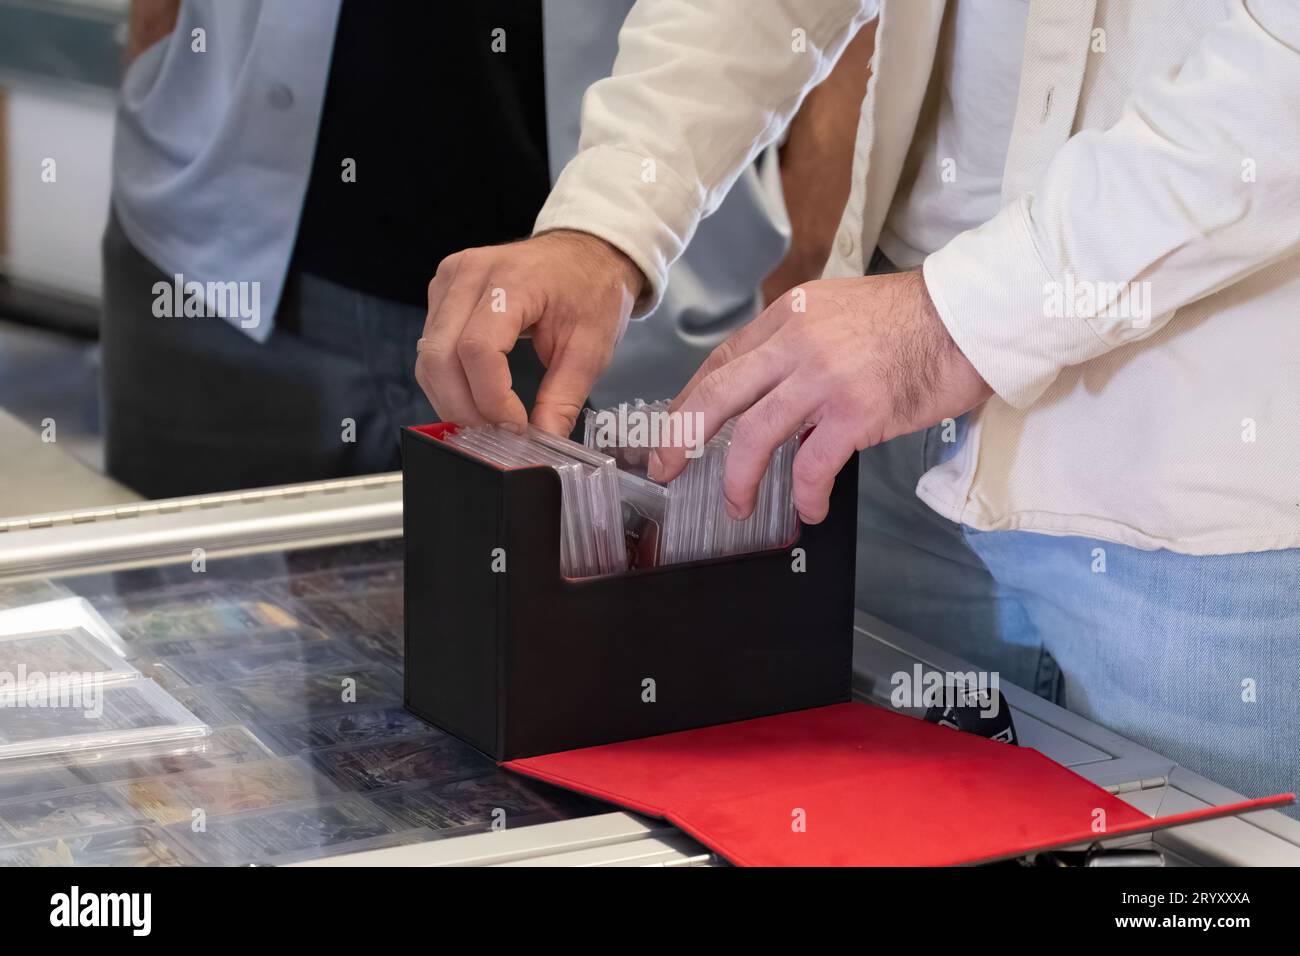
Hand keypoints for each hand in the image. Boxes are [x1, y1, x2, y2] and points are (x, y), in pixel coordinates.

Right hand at [415, 230, 644, 434]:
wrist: (583, 253)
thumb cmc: (589, 292)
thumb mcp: (591, 348)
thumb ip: (564, 397)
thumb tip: (545, 440)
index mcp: (513, 279)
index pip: (477, 349)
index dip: (491, 398)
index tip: (516, 426)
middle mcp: (470, 274)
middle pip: (440, 358)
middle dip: (464, 408)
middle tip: (496, 435)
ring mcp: (449, 280)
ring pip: (428, 357)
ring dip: (452, 399)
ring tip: (487, 420)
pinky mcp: (441, 293)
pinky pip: (430, 348)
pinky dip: (448, 381)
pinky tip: (475, 396)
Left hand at [648, 270, 991, 523]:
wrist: (969, 318)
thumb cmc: (912, 320)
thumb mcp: (837, 313)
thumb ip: (797, 344)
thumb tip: (768, 390)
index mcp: (788, 317)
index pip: (721, 362)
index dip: (690, 400)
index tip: (673, 427)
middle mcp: (797, 343)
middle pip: (718, 395)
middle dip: (681, 436)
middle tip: (666, 468)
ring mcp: (824, 378)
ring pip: (753, 435)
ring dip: (737, 479)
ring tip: (737, 505)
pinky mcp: (856, 412)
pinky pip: (812, 464)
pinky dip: (803, 494)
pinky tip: (808, 509)